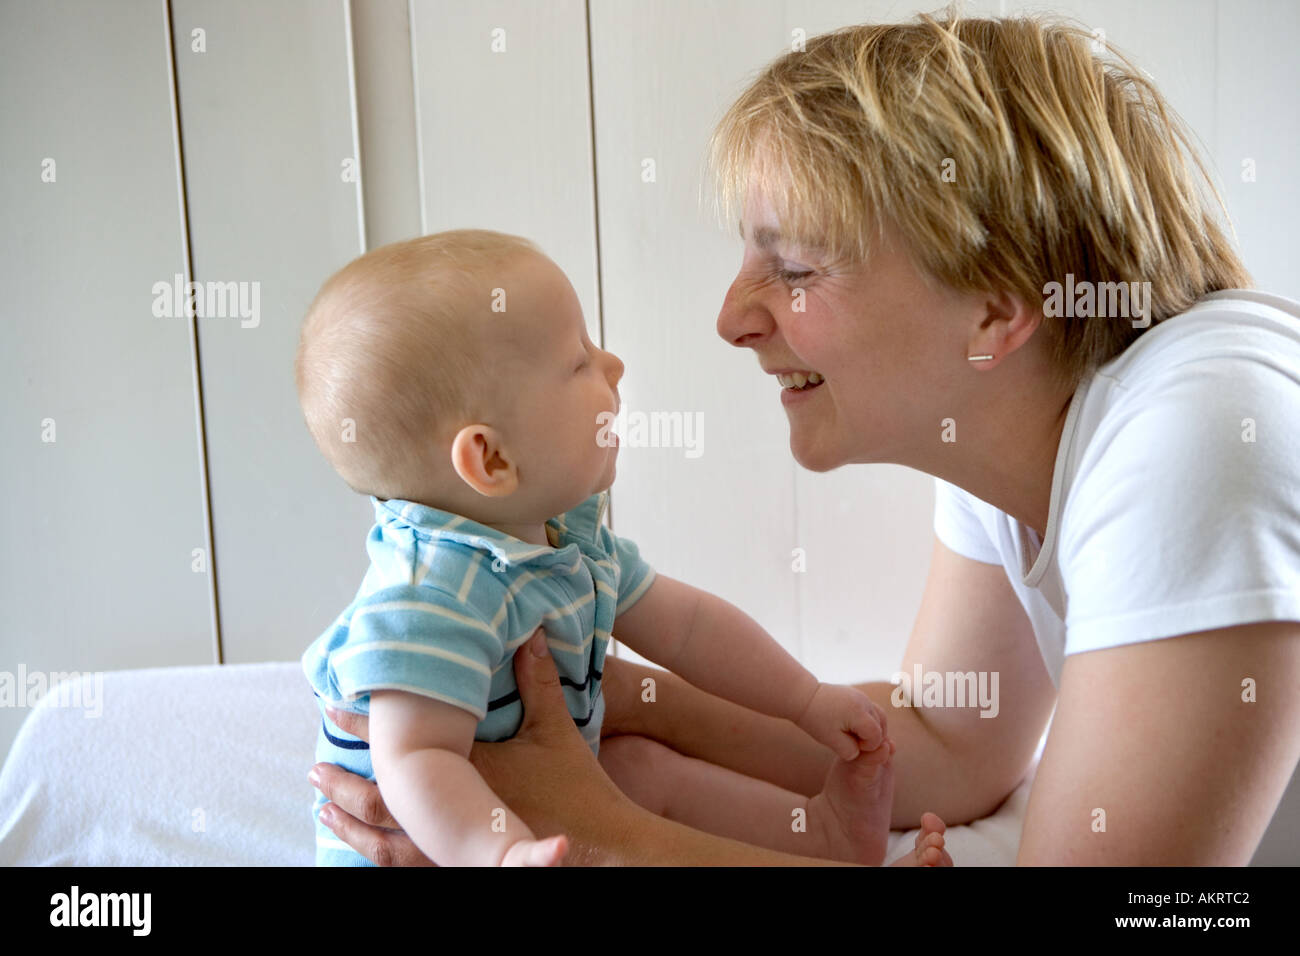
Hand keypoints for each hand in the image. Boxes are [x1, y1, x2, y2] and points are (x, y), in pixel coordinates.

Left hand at [312, 627, 634, 865]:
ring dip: (349, 823)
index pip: (396, 746)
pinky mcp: (456, 866)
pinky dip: (375, 852)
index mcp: (461, 773)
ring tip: (325, 811)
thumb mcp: (555, 729)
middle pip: (375, 800)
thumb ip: (538, 680)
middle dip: (340, 783)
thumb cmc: (575, 788)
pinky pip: (401, 866)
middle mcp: (443, 816)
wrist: (597, 847)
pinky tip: (367, 846)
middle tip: (314, 769)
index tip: (331, 707)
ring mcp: (446, 849)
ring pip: (380, 842)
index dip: (360, 728)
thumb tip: (532, 633)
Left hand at [796, 682, 887, 760]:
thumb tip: (861, 752)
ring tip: (857, 738)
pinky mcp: (858, 695)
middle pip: (881, 725)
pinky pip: (872, 710)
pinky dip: (869, 721)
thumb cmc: (816, 720)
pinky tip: (855, 728)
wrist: (804, 697)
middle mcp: (864, 701)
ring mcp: (862, 696)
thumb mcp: (831, 740)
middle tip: (855, 744)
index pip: (876, 735)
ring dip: (873, 729)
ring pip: (880, 716)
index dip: (868, 746)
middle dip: (872, 738)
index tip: (852, 746)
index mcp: (858, 712)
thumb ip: (850, 750)